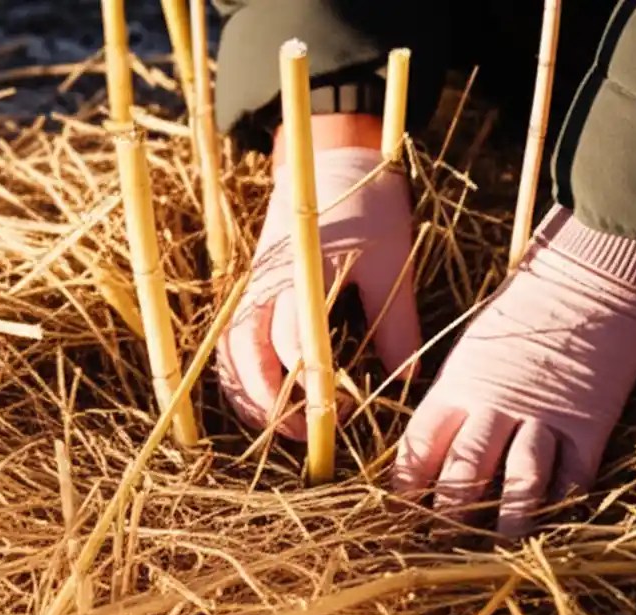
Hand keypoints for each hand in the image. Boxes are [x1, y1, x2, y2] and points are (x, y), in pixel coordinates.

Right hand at [217, 143, 420, 438]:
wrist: (329, 158)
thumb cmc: (370, 206)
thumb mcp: (394, 262)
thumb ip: (398, 322)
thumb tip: (407, 378)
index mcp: (301, 270)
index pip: (293, 339)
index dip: (313, 383)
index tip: (341, 413)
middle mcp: (265, 281)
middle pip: (246, 352)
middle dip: (269, 402)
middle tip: (305, 435)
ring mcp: (251, 286)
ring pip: (229, 352)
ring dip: (248, 396)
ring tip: (280, 430)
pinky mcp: (250, 290)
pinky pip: (231, 342)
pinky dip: (240, 376)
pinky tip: (262, 402)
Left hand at [392, 206, 635, 535]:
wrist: (590, 275)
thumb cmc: (524, 307)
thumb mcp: (472, 347)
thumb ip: (455, 395)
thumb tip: (435, 444)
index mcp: (457, 384)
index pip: (420, 447)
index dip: (407, 486)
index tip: (400, 512)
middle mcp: (495, 405)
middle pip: (463, 473)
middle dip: (448, 514)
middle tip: (442, 544)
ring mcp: (543, 417)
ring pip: (517, 484)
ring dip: (506, 522)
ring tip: (498, 549)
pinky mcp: (589, 424)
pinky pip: (572, 477)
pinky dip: (562, 503)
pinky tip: (554, 521)